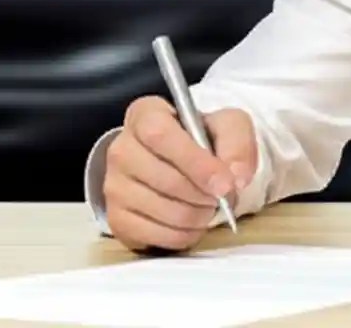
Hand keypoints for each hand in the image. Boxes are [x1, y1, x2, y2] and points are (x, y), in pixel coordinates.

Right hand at [104, 96, 256, 252]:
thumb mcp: (226, 125)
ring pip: (162, 210)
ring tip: (206, 206)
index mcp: (145, 115)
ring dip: (197, 216)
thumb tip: (236, 177)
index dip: (196, 163)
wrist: (179, 164)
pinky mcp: (116, 219)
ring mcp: (113, 185)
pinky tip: (192, 222)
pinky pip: (155, 235)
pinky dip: (183, 235)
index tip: (225, 184)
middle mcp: (121, 148)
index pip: (160, 135)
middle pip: (165, 178)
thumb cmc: (200, 140)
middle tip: (221, 196)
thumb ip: (237, 142)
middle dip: (203, 194)